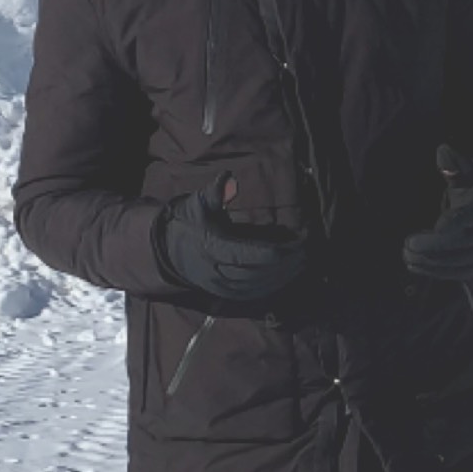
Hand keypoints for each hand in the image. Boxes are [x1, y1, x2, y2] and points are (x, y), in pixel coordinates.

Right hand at [155, 176, 307, 301]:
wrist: (166, 251)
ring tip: (302, 264)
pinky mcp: (222, 292)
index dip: (278, 250)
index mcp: (214, 247)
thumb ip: (214, 193)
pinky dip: (270, 288)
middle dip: (285, 265)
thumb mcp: (197, 205)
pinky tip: (285, 277)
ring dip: (281, 277)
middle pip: (258, 273)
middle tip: (306, 253)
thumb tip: (227, 177)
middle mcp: (217, 270)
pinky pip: (250, 294)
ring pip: (256, 286)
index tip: (299, 241)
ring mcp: (219, 284)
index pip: (252, 255)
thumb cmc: (187, 223)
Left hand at [402, 146, 472, 282]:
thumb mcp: (469, 174)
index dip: (449, 224)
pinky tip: (417, 265)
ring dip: (430, 261)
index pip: (469, 217)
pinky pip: (459, 273)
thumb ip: (454, 167)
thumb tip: (443, 151)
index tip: (428, 229)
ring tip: (407, 254)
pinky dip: (436, 271)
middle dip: (432, 246)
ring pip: (459, 261)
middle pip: (461, 242)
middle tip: (408, 243)